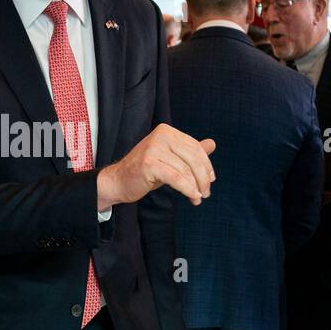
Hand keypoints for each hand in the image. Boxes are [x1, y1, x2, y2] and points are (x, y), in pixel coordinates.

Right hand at [96, 123, 215, 208]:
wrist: (118, 182)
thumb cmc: (145, 171)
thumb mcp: (170, 159)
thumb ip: (190, 152)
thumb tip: (212, 143)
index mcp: (166, 131)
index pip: (194, 147)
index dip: (206, 165)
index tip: (211, 179)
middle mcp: (160, 136)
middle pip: (193, 157)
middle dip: (203, 177)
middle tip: (206, 192)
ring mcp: (153, 149)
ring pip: (185, 170)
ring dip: (196, 187)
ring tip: (198, 198)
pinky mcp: (149, 164)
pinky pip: (176, 178)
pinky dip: (187, 189)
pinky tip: (192, 197)